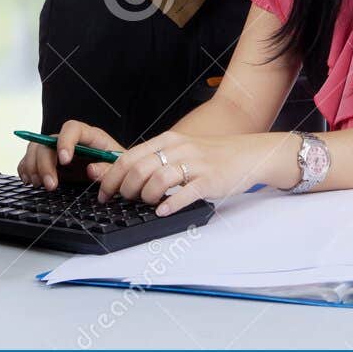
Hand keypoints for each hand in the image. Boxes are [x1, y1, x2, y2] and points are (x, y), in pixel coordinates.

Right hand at [16, 120, 125, 189]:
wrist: (114, 176)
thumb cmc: (117, 169)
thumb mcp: (118, 170)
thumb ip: (107, 169)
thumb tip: (90, 169)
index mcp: (90, 136)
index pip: (72, 128)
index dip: (65, 141)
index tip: (65, 161)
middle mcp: (70, 140)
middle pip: (48, 142)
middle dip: (45, 164)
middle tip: (50, 185)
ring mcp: (57, 150)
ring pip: (35, 149)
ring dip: (33, 167)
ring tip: (39, 184)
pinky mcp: (49, 162)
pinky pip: (29, 159)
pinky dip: (26, 169)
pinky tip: (30, 181)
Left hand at [90, 130, 294, 216]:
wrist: (248, 154)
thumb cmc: (212, 155)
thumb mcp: (180, 150)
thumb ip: (153, 159)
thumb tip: (120, 172)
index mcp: (168, 140)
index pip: (128, 157)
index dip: (111, 177)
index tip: (104, 193)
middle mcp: (179, 148)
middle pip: (139, 168)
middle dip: (124, 189)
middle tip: (124, 201)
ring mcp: (195, 163)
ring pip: (158, 179)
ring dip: (145, 196)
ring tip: (147, 203)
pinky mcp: (210, 180)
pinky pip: (186, 192)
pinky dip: (170, 204)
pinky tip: (163, 211)